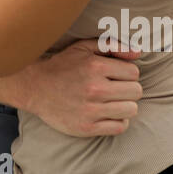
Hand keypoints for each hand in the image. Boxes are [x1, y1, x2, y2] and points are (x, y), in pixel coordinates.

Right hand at [9, 38, 142, 135]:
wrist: (34, 88)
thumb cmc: (62, 66)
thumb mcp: (83, 48)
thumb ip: (112, 46)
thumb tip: (138, 53)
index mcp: (95, 66)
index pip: (134, 73)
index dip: (127, 73)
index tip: (116, 75)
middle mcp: (95, 89)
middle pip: (136, 91)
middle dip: (128, 88)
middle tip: (115, 88)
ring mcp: (91, 110)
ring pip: (131, 110)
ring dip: (125, 105)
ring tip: (112, 101)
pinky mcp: (87, 127)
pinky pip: (120, 126)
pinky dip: (118, 120)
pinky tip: (107, 113)